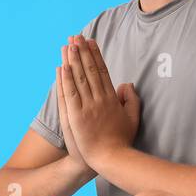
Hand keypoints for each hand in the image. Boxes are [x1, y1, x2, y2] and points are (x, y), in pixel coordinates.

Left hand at [58, 35, 139, 172]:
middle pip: (89, 70)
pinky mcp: (76, 116)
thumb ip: (132, 100)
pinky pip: (69, 93)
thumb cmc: (122, 141)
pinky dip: (65, 79)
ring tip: (68, 44)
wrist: (111, 159)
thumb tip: (127, 84)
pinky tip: (62, 66)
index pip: (102, 71)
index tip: (91, 42)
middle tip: (77, 36)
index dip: (95, 55)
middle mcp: (99, 99)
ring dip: (73, 60)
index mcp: (112, 99)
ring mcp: (87, 107)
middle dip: (83, 52)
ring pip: (78, 78)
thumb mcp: (133, 118)